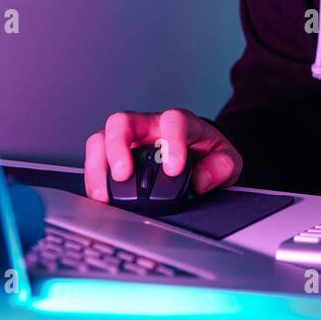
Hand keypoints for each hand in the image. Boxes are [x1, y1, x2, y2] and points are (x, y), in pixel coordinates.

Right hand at [83, 109, 242, 202]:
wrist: (198, 155)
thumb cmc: (209, 154)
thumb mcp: (226, 160)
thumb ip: (221, 167)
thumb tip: (200, 181)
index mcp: (180, 123)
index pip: (173, 121)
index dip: (171, 141)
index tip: (174, 169)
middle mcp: (148, 126)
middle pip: (123, 121)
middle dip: (118, 147)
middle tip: (123, 175)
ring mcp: (128, 140)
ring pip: (101, 140)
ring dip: (98, 166)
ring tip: (104, 195)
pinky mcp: (114, 157)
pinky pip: (95, 161)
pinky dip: (94, 180)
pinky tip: (100, 199)